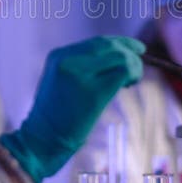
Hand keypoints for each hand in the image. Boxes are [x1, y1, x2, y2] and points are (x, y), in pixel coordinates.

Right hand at [0, 36, 144, 182]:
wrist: (41, 140)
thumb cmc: (55, 116)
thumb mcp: (62, 82)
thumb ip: (83, 67)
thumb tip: (118, 59)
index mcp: (59, 56)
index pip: (97, 42)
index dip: (121, 42)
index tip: (136, 48)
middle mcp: (68, 60)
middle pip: (109, 45)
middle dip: (130, 50)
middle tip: (139, 62)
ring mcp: (79, 75)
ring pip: (119, 56)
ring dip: (133, 65)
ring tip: (131, 81)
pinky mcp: (92, 92)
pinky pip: (122, 73)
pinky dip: (132, 75)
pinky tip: (128, 85)